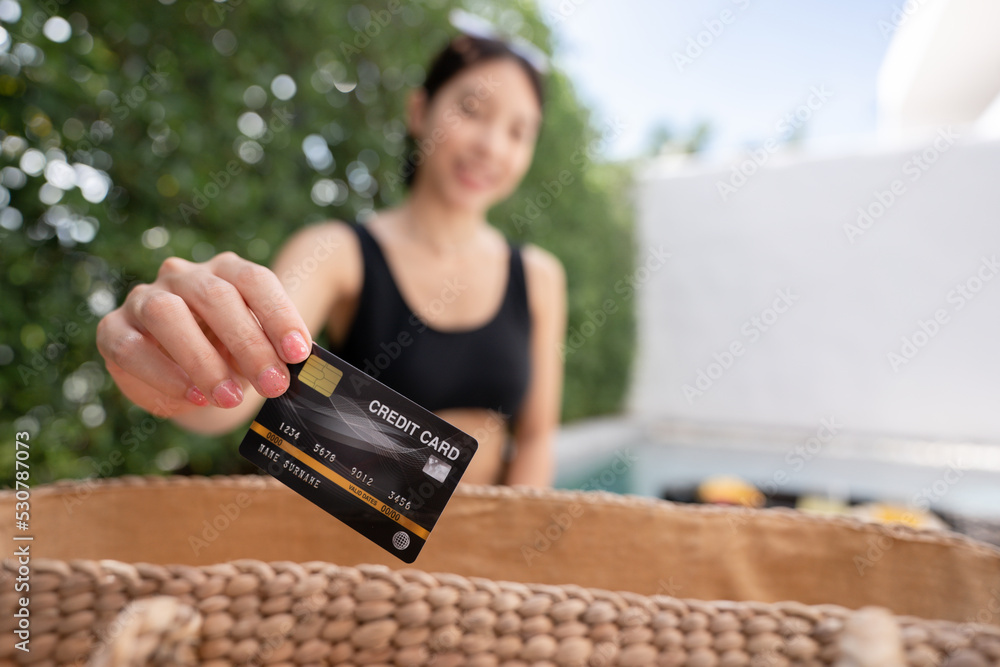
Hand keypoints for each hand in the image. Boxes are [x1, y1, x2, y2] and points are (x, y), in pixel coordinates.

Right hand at [97, 251, 311, 416]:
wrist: (188, 378)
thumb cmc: (231, 356)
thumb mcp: (257, 352)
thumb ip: (275, 353)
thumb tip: (302, 367)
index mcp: (226, 271)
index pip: (255, 280)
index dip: (279, 315)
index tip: (298, 353)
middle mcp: (184, 276)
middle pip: (216, 297)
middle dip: (248, 344)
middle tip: (272, 384)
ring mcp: (144, 298)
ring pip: (167, 314)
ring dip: (202, 359)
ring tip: (229, 397)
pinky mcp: (113, 328)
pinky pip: (130, 347)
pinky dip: (163, 374)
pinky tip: (193, 396)